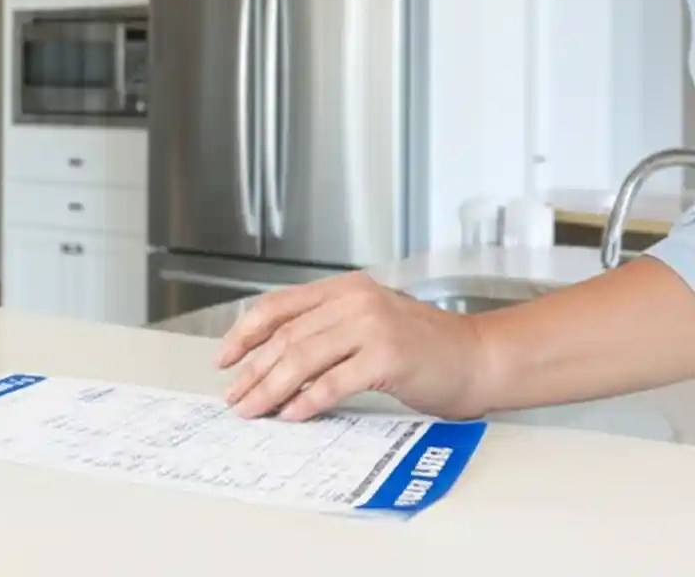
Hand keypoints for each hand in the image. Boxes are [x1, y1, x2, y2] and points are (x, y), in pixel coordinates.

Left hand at [216, 272, 491, 421]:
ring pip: (302, 358)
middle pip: (285, 336)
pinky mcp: (388, 356)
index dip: (244, 333)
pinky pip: (334, 382)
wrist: (479, 357)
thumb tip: (272, 364)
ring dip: (271, 388)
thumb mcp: (367, 324)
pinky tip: (292, 414)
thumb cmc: (424, 347)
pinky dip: (308, 400)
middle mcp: (355, 300)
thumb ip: (325, 331)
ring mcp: (373, 326)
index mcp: (344, 289)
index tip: (225, 359)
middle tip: (235, 396)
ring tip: (254, 409)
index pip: (278, 306)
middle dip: (253, 370)